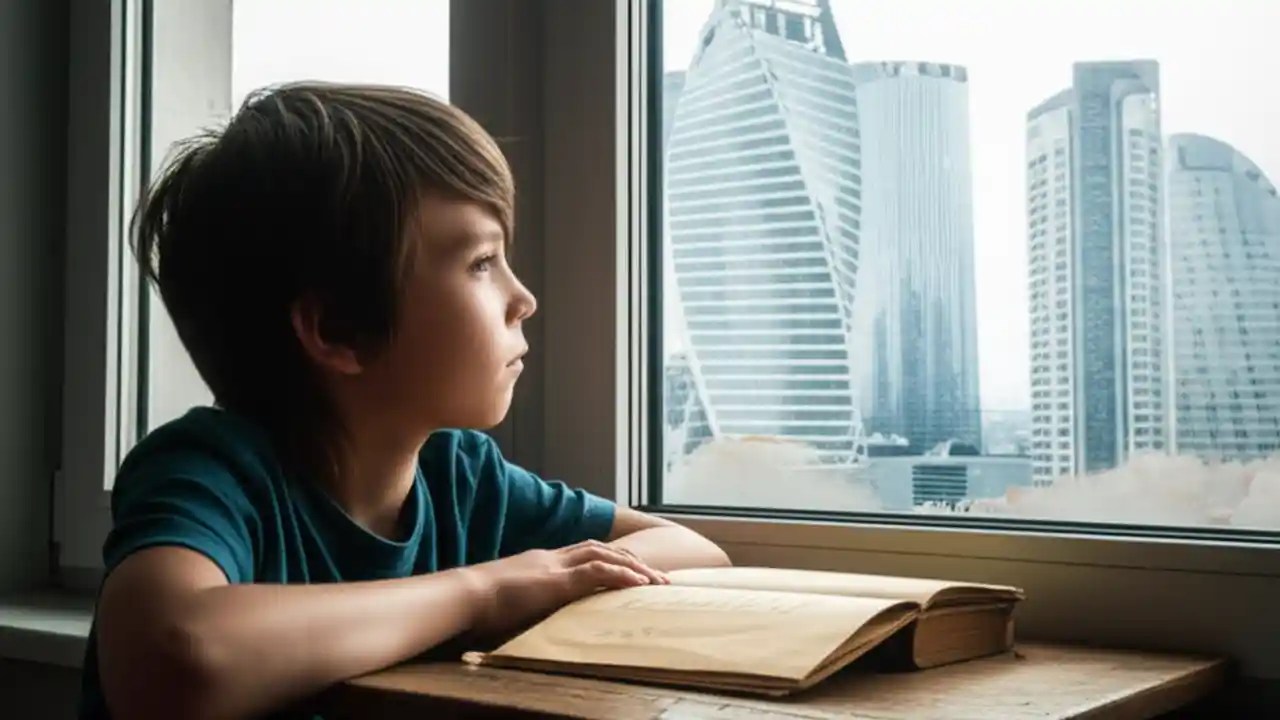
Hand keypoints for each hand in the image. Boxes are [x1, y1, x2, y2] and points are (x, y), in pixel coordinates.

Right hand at [464, 539, 668, 640]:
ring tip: (658, 581)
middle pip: (601, 550)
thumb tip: (532, 616)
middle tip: (656, 576)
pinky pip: (597, 572)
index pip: (583, 553)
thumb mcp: (510, 599)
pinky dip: (622, 575)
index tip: (631, 569)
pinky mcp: (556, 581)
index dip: (610, 559)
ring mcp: (555, 566)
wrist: (464, 594)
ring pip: (605, 556)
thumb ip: (527, 601)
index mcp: (542, 561)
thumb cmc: (479, 603)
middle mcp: (552, 557)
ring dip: (635, 567)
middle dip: (631, 561)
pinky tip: (640, 583)